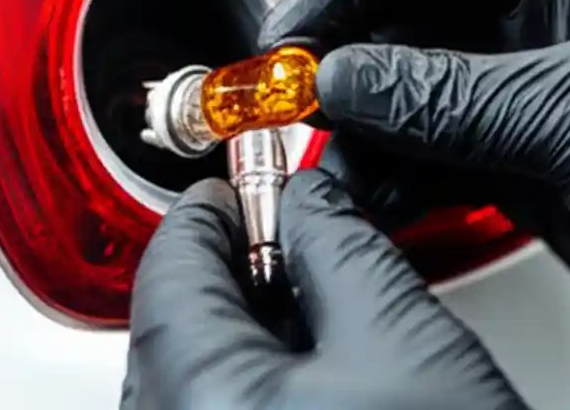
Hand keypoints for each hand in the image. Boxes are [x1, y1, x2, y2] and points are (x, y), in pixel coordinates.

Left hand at [121, 173, 528, 409]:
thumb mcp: (400, 343)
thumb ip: (338, 247)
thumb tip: (308, 199)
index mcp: (200, 400)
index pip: (169, 267)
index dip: (211, 207)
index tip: (242, 182)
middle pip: (169, 321)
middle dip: (228, 264)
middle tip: (282, 228)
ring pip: (187, 374)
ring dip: (238, 321)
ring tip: (301, 293)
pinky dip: (244, 378)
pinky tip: (301, 366)